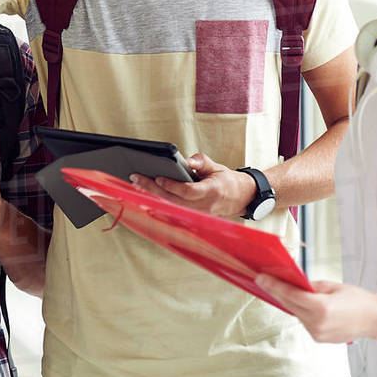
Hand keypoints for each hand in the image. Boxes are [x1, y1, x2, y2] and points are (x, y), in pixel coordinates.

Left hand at [129, 153, 255, 217]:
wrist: (240, 199)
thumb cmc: (227, 181)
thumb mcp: (217, 167)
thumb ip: (202, 162)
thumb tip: (188, 161)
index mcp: (213, 192)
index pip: (188, 191)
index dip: (172, 186)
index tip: (158, 177)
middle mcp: (204, 206)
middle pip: (174, 199)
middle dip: (153, 188)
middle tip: (135, 177)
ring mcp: (198, 214)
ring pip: (170, 205)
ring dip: (152, 194)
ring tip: (136, 182)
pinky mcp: (192, 215)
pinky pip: (172, 207)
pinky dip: (158, 199)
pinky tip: (145, 190)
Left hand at [255, 274, 376, 343]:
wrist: (375, 320)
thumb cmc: (358, 300)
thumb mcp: (332, 285)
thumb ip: (310, 285)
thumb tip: (292, 281)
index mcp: (322, 308)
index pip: (291, 294)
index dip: (274, 285)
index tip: (261, 278)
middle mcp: (318, 323)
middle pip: (289, 304)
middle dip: (277, 291)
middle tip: (264, 280)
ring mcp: (318, 333)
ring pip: (295, 313)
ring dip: (289, 301)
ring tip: (283, 288)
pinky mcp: (318, 338)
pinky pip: (303, 320)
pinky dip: (300, 311)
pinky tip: (300, 302)